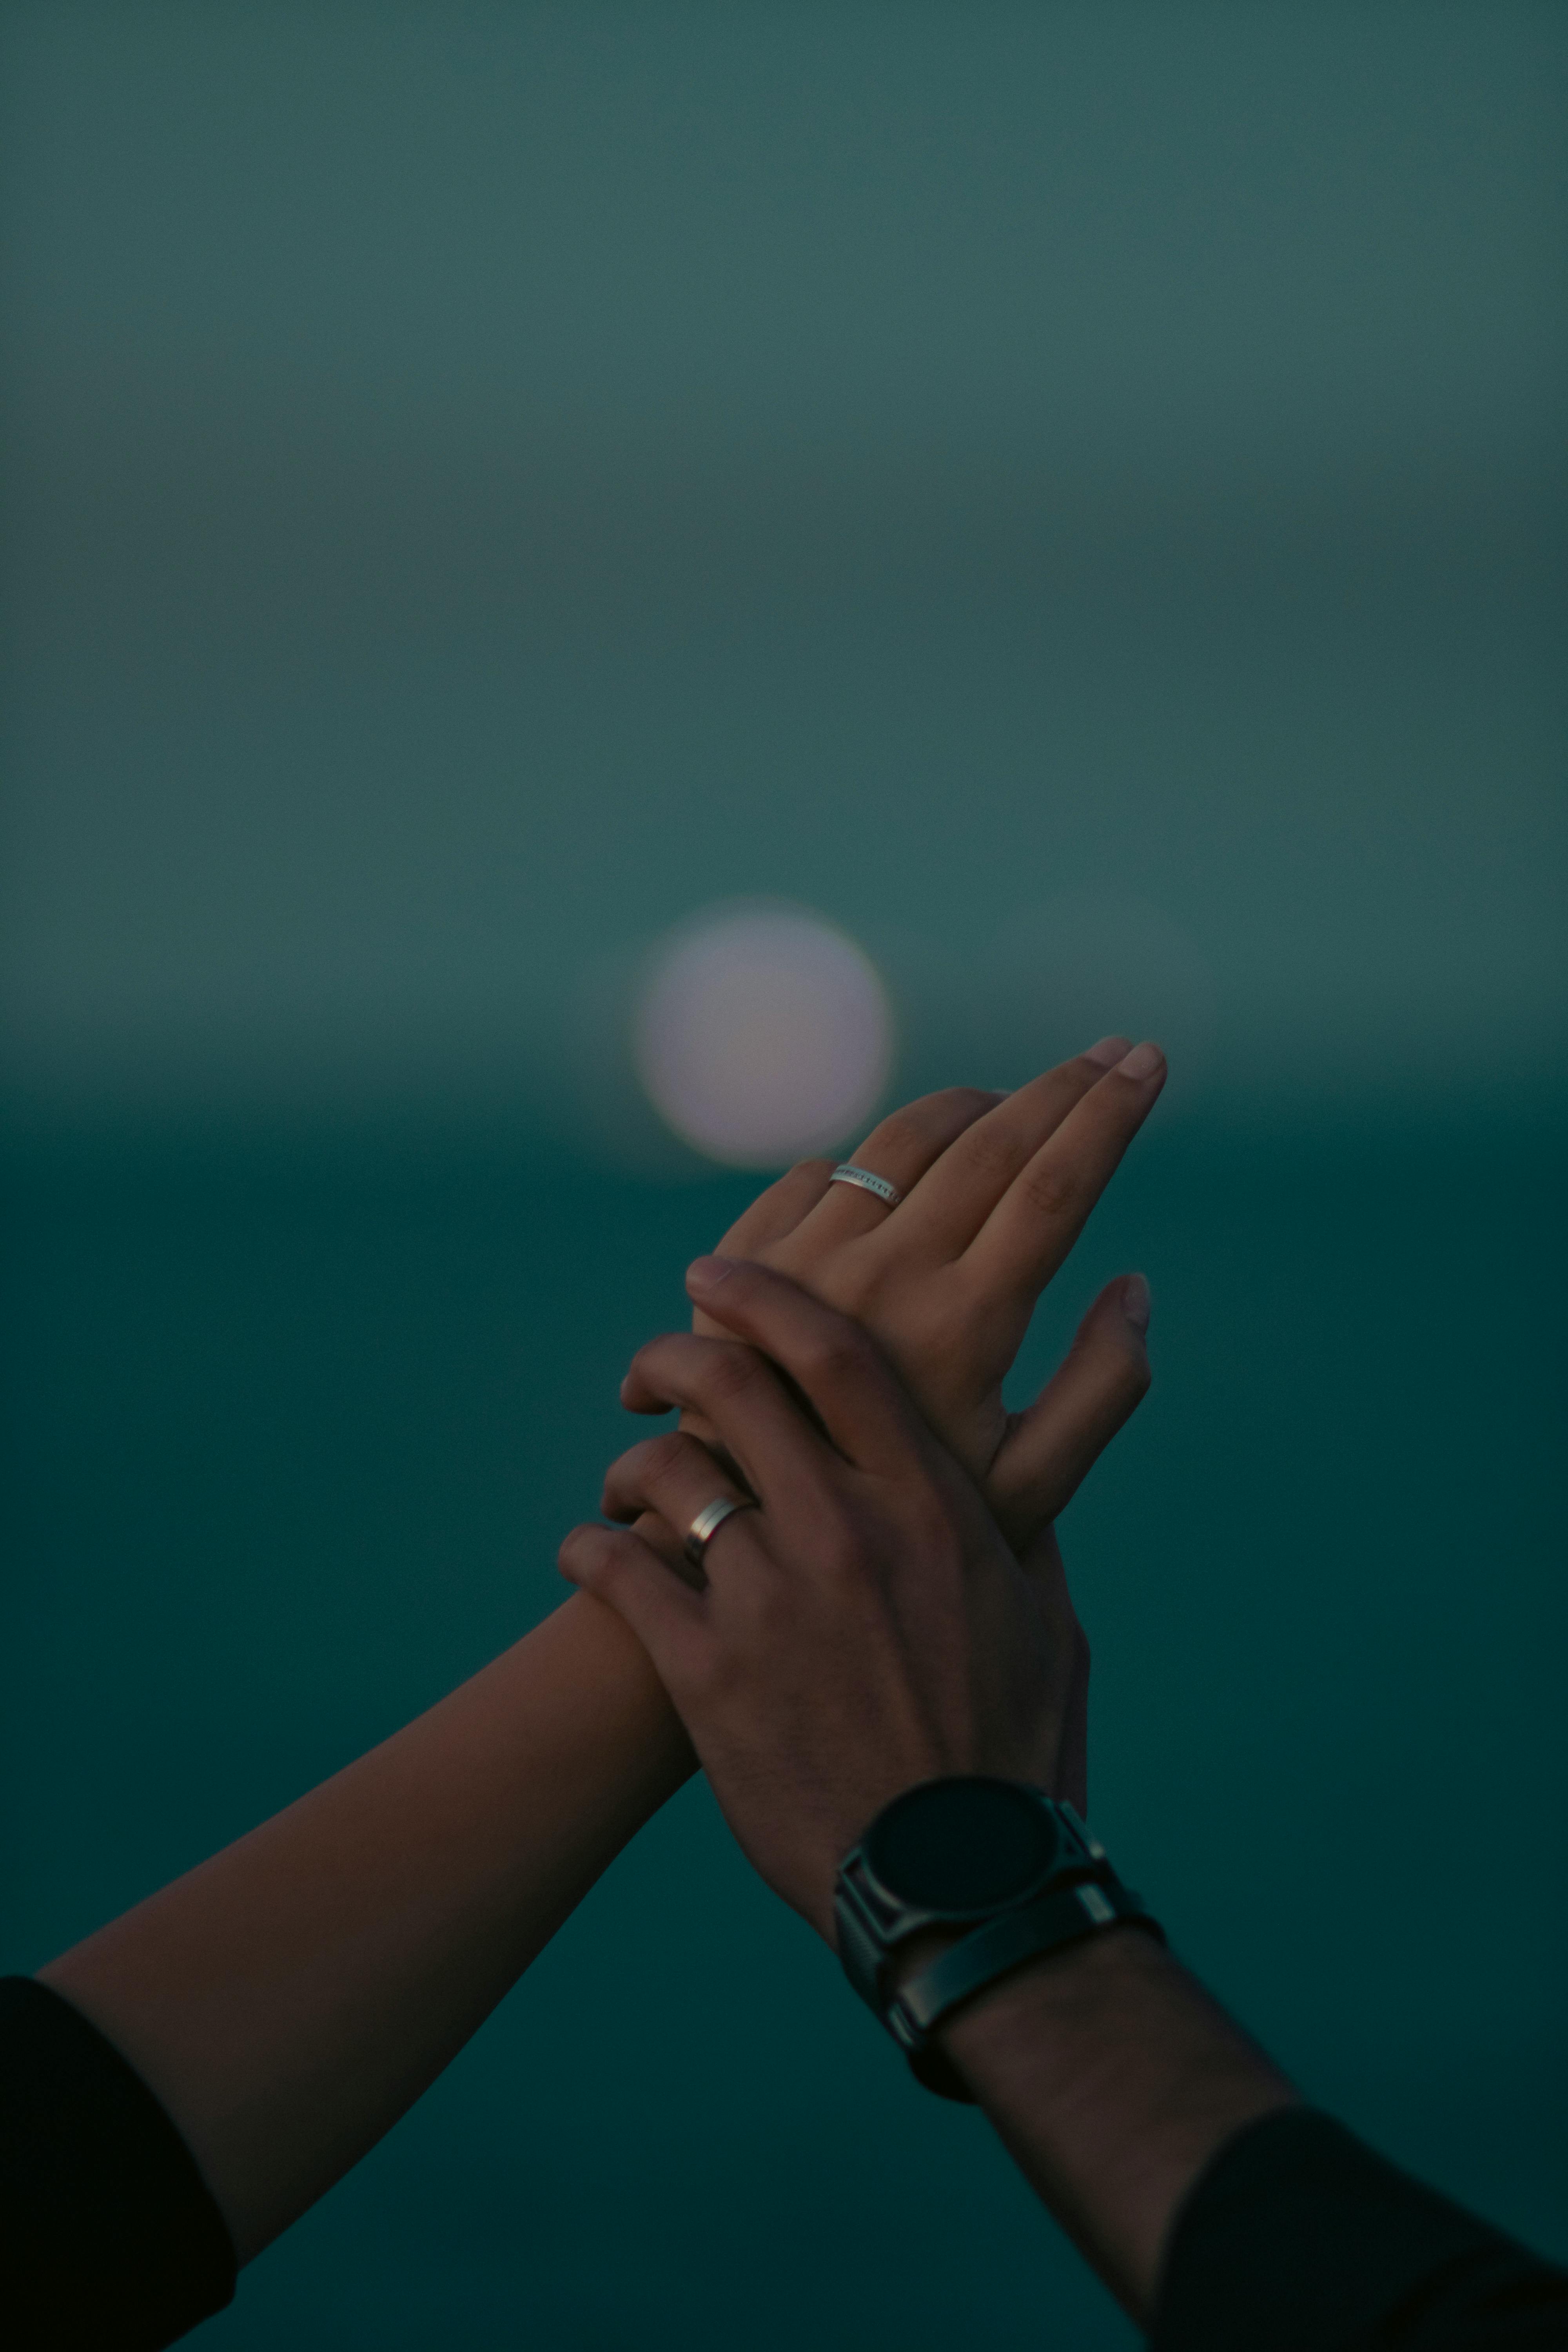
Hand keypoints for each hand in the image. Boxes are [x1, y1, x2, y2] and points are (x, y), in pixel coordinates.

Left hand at [558, 1260, 1083, 1942]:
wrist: (955, 1881)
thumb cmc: (1012, 1744)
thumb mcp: (1049, 1608)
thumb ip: (1032, 1503)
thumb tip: (1060, 1423)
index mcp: (930, 1505)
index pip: (833, 1353)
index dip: (763, 1295)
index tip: (713, 1273)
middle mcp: (845, 1531)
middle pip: (730, 1385)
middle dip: (670, 1352)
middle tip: (648, 1363)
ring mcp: (770, 1600)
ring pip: (664, 1475)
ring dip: (630, 1466)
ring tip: (622, 1485)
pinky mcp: (704, 1674)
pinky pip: (614, 1574)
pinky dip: (588, 1550)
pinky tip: (586, 1555)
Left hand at [691, 1038, 1164, 1550]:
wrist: (739, 1542)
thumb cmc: (899, 1533)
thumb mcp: (1025, 1491)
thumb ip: (1100, 1393)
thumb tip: (1135, 1286)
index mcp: (964, 1325)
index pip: (1056, 1185)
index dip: (1110, 1114)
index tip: (1151, 1060)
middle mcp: (883, 1274)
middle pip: (993, 1142)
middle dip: (1066, 1087)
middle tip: (1116, 1051)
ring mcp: (804, 1258)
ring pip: (905, 1139)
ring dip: (974, 1104)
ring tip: (1020, 1099)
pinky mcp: (744, 1258)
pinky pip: (823, 1172)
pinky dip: (879, 1155)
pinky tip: (912, 1162)